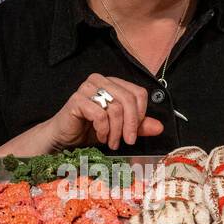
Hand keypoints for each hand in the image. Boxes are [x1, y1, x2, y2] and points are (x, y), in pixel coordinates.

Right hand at [44, 74, 164, 150]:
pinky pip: (100, 114)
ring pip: (115, 108)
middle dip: (131, 125)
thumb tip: (159, 127)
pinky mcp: (77, 100)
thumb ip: (138, 126)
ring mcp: (87, 88)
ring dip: (116, 130)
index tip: (136, 131)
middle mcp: (100, 80)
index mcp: (113, 83)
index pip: (138, 92)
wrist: (64, 138)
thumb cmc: (89, 130)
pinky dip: (103, 129)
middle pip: (128, 100)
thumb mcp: (119, 128)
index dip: (141, 114)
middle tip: (128, 141)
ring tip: (112, 142)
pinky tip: (100, 136)